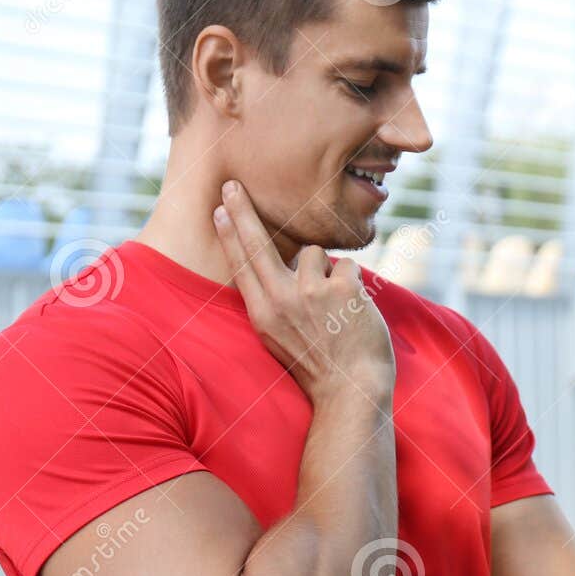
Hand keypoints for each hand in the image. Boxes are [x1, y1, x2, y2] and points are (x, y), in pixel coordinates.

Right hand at [212, 180, 394, 402]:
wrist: (352, 390)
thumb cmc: (320, 367)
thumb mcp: (281, 340)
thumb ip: (274, 305)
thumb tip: (280, 268)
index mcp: (263, 316)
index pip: (242, 265)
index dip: (230, 234)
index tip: (219, 209)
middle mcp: (282, 301)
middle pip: (258, 244)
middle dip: (243, 211)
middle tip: (233, 185)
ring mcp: (312, 293)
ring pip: (316, 254)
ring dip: (328, 272)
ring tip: (335, 307)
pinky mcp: (343, 288)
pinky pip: (347, 265)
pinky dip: (354, 283)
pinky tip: (355, 310)